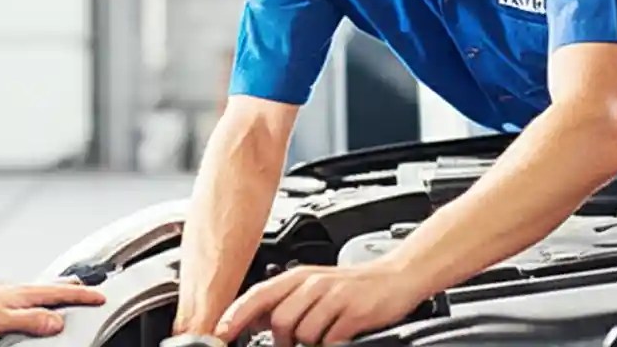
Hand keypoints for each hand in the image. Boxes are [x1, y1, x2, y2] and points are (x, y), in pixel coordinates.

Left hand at [0, 281, 106, 338]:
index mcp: (27, 293)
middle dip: (74, 288)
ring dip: (59, 291)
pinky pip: (32, 295)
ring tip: (67, 293)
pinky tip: (36, 302)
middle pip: (55, 286)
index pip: (62, 294)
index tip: (99, 297)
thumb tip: (57, 322)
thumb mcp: (9, 319)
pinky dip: (43, 296)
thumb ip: (34, 320)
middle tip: (88, 290)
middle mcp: (21, 290)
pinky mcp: (4, 298)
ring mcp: (13, 293)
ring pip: (44, 289)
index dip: (83, 296)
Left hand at [214, 261, 424, 345]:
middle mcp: (312, 284)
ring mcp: (333, 298)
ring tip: (322, 333)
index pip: (257, 295)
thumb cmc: (351, 285)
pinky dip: (330, 343)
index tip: (221, 333)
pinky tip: (338, 333)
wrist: (395, 277)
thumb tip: (252, 317)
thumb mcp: (312, 285)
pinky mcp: (353, 314)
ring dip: (308, 342)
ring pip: (303, 333)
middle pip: (280, 320)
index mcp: (298, 276)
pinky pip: (330, 340)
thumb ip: (283, 299)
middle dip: (281, 339)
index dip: (236, 315)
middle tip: (291, 343)